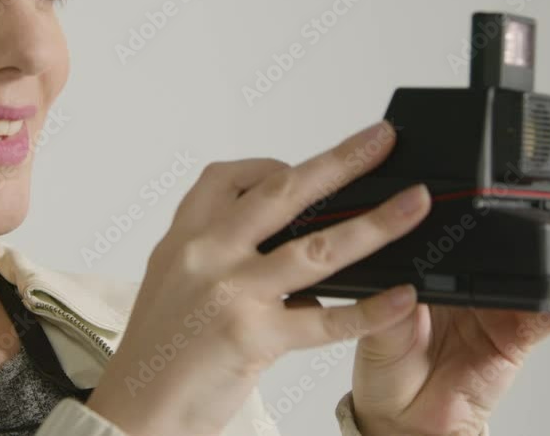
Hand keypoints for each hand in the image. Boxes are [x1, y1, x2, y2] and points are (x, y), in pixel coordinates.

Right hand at [86, 120, 430, 435]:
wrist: (135, 409)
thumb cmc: (158, 351)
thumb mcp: (174, 281)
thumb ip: (220, 250)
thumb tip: (285, 232)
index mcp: (184, 237)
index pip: (227, 176)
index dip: (273, 164)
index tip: (309, 166)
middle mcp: (206, 254)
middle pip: (283, 194)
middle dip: (340, 162)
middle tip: (380, 141)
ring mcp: (230, 293)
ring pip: (316, 248)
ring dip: (374, 223)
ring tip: (414, 205)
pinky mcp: (253, 338)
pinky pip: (324, 319)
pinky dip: (369, 308)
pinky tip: (400, 296)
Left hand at [345, 176, 549, 435]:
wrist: (405, 420)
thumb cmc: (385, 368)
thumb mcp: (376, 326)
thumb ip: (390, 300)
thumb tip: (401, 278)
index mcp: (432, 266)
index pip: (458, 223)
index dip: (475, 194)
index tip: (484, 163)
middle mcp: (471, 279)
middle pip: (511, 233)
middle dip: (542, 201)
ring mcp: (500, 305)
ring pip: (542, 263)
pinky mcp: (519, 335)